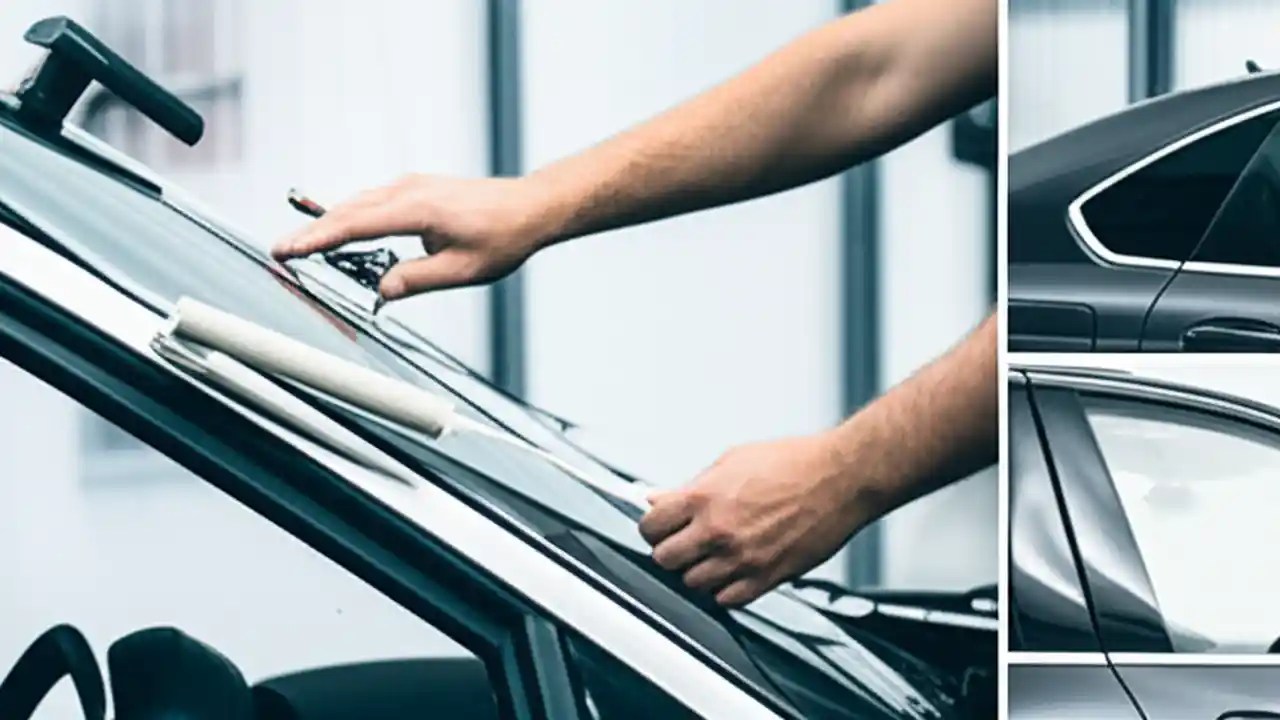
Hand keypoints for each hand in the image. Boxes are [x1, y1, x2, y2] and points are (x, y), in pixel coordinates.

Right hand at [272, 175, 554, 300]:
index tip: (288, 249)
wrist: (530, 207)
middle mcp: (409, 191)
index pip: (354, 225)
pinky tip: (343, 231)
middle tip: (281, 251)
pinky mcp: (417, 189)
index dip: (317, 238)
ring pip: (359, 204)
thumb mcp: (462, 270)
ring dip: (330, 223)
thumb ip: (418, 280)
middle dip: (312, 232)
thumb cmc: (503, 237)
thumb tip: (383, 292)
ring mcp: (412, 186)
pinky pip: (374, 201)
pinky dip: (352, 216)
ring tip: (302, 246)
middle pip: (348, 212)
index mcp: (416, 209)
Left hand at [639, 433, 872, 606]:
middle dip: (671, 550)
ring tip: (712, 554)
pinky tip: (732, 570)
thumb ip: (692, 486)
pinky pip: (727, 599)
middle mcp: (719, 532)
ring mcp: (742, 559)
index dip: (652, 528)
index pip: (651, 527)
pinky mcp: (766, 577)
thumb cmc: (793, 464)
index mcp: (705, 498)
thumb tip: (659, 498)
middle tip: (684, 541)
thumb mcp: (732, 461)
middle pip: (665, 560)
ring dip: (697, 571)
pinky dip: (724, 589)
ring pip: (693, 583)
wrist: (840, 479)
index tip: (660, 527)